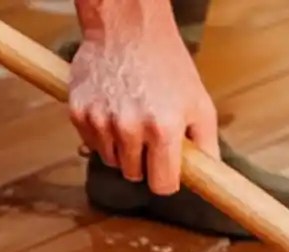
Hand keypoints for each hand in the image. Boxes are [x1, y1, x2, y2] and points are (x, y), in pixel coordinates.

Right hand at [67, 11, 217, 195]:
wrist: (129, 30)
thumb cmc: (169, 67)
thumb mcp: (200, 105)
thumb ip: (206, 146)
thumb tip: (209, 176)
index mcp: (164, 130)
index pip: (162, 185)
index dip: (167, 181)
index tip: (168, 172)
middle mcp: (130, 128)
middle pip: (135, 175)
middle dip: (145, 163)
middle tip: (151, 138)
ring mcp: (101, 121)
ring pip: (112, 161)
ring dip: (123, 150)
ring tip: (133, 121)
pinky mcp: (78, 112)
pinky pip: (91, 144)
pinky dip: (102, 135)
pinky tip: (114, 112)